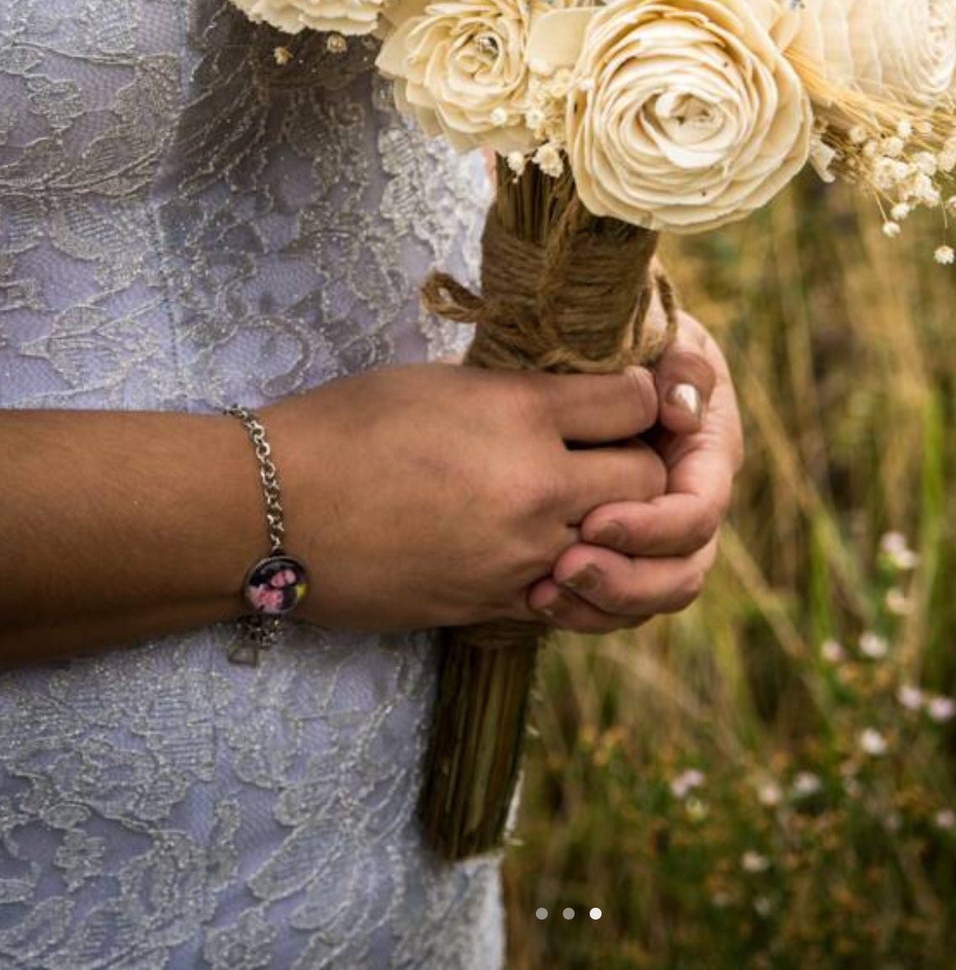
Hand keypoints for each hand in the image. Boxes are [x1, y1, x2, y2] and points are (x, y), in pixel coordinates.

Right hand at [267, 360, 667, 632]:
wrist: (273, 510)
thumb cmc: (343, 426)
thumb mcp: (440, 383)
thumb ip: (518, 393)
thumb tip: (569, 401)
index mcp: (521, 414)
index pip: (637, 403)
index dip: (643, 396)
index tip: (627, 396)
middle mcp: (535, 488)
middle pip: (647, 482)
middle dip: (642, 465)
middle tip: (612, 452)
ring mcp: (519, 557)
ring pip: (619, 548)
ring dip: (613, 526)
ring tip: (581, 503)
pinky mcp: (495, 606)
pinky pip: (572, 596)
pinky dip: (572, 572)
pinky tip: (542, 549)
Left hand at [524, 310, 743, 632]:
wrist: (594, 349)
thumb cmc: (635, 335)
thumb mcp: (665, 332)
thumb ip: (683, 364)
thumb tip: (684, 412)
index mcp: (709, 456)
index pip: (696, 513)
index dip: (651, 526)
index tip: (593, 519)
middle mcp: (692, 504)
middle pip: (681, 574)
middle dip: (627, 581)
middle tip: (565, 567)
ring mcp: (659, 536)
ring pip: (649, 598)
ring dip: (602, 604)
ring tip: (544, 591)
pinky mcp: (622, 551)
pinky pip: (614, 602)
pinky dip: (581, 609)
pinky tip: (534, 597)